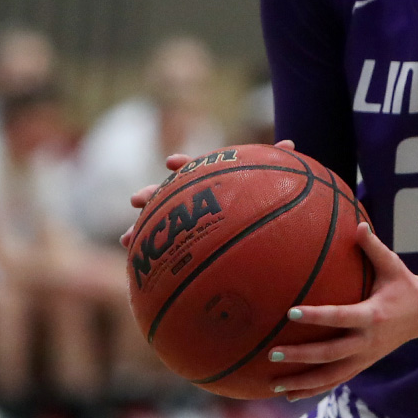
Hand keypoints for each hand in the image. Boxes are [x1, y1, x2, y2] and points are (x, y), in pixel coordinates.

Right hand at [119, 139, 295, 246]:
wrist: (258, 231)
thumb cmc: (262, 200)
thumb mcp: (270, 183)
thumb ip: (278, 164)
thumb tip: (291, 143)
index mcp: (209, 181)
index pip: (192, 168)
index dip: (183, 165)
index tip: (172, 162)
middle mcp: (192, 200)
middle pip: (166, 195)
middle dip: (150, 196)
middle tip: (135, 199)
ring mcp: (185, 223)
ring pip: (158, 225)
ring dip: (141, 231)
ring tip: (126, 240)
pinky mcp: (184, 246)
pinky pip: (165, 254)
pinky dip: (152, 262)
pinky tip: (139, 274)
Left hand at [266, 223, 417, 400]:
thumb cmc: (404, 285)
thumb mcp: (393, 265)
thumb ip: (373, 247)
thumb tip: (357, 224)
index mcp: (373, 316)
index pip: (340, 317)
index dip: (316, 316)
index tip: (291, 312)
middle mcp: (368, 342)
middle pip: (330, 354)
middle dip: (302, 355)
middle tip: (273, 352)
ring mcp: (365, 358)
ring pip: (330, 375)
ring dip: (302, 381)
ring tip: (274, 383)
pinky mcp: (363, 365)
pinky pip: (335, 381)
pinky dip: (313, 389)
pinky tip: (289, 394)